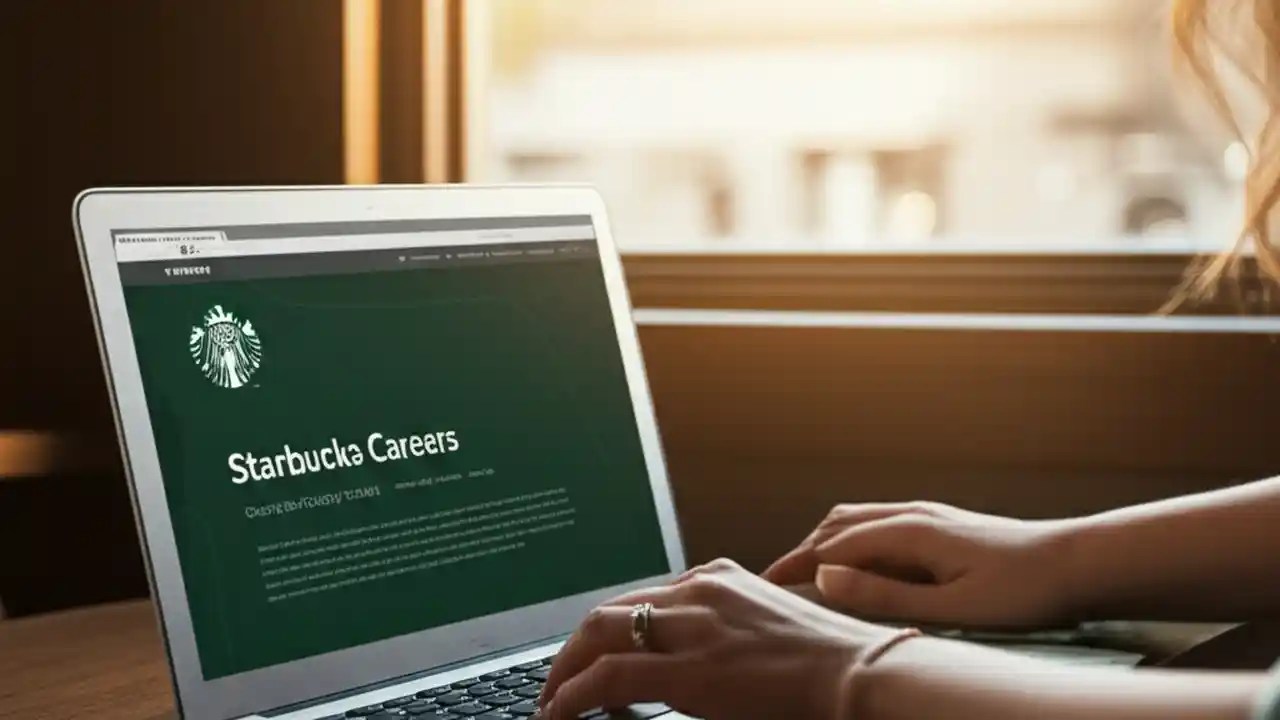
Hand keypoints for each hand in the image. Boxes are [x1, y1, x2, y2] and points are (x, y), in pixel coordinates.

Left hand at [538, 559, 897, 719]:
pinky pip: (609, 676)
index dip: (609, 631)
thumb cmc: (827, 658)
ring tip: (552, 700)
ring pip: (599, 635)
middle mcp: (697, 591)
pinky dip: (573, 695)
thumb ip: (726, 628)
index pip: (642, 598)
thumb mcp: (766, 625)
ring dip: (565, 670)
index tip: (595, 656)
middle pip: (610, 610)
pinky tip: (561, 712)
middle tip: (557, 680)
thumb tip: (700, 657)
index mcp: (717, 578)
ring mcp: (691, 627)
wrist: (857, 673)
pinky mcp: (689, 670)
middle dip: (574, 647)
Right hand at [762, 502, 1078, 628]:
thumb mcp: (950, 609)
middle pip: (837, 525)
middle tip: (772, 582)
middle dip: (801, 551)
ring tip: (804, 573)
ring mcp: (928, 516)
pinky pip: (880, 525)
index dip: (793, 566)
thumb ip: (884, 595)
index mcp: (909, 533)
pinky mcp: (942, 525)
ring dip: (824, 543)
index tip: (761, 586)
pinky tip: (856, 564)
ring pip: (858, 520)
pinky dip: (851, 541)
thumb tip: (824, 577)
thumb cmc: (1021, 593)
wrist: (1078, 564)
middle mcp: (913, 515)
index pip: (832, 547)